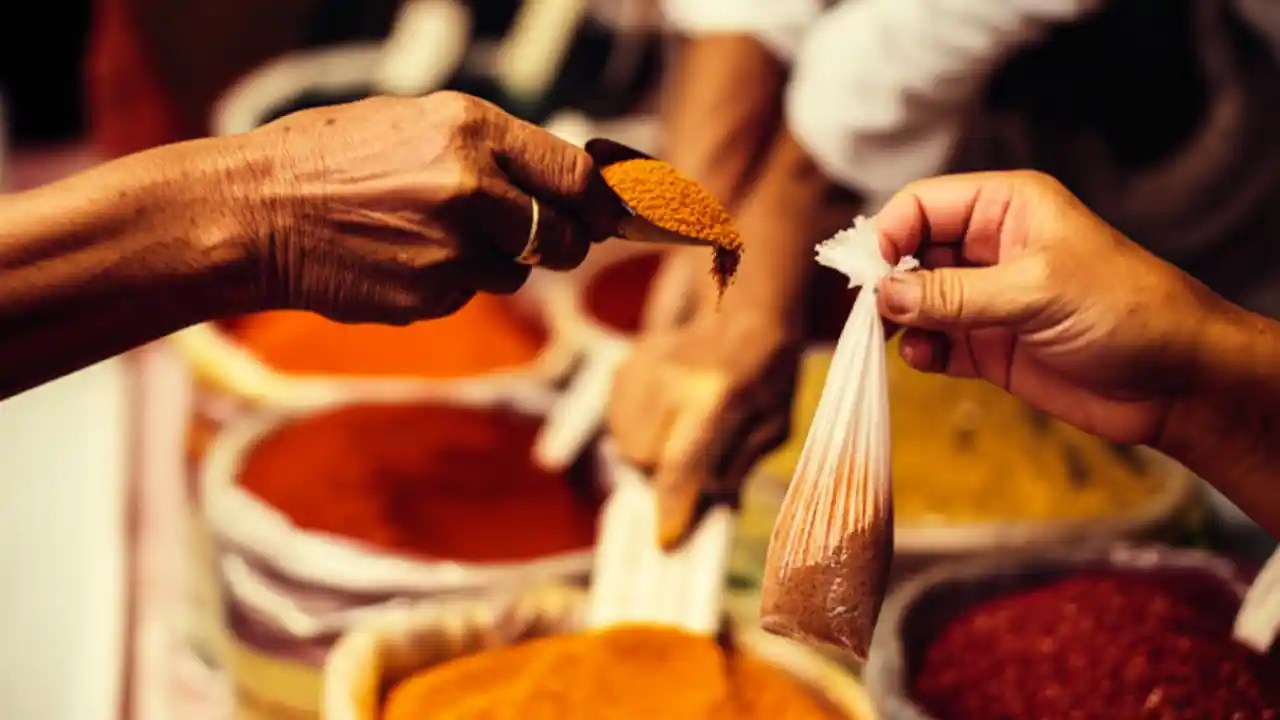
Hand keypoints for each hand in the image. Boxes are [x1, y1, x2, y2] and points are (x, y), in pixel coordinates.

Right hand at [238, 91, 615, 322]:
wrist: (255, 213)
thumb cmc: (332, 160)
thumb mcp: (417, 125)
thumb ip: (493, 153)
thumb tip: (561, 183)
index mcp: (472, 129)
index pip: (575, 175)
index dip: (600, 204)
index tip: (607, 216)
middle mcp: (471, 186)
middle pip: (560, 237)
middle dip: (556, 243)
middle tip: (536, 239)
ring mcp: (451, 248)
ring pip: (514, 273)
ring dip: (490, 262)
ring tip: (426, 235)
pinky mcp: (431, 296)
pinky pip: (466, 295)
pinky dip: (447, 283)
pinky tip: (398, 259)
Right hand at [608, 307, 800, 545]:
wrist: (745, 314)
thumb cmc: (768, 379)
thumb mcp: (773, 429)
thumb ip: (738, 470)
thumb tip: (704, 511)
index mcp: (722, 395)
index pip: (686, 461)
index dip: (674, 505)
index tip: (667, 540)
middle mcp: (675, 379)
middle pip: (643, 458)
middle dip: (661, 475)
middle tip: (688, 466)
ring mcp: (644, 368)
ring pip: (622, 444)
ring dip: (647, 454)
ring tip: (678, 435)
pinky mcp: (626, 364)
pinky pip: (614, 422)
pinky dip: (634, 430)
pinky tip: (664, 415)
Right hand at [873, 171, 1238, 444]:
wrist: (1178, 382)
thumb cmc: (1127, 311)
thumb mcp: (1036, 291)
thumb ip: (955, 294)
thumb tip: (885, 294)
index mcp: (1007, 208)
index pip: (923, 205)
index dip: (889, 233)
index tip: (870, 273)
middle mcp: (991, 248)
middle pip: (911, 252)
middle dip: (887, 280)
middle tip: (872, 311)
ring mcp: (987, 299)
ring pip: (917, 300)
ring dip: (899, 320)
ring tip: (894, 337)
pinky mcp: (989, 346)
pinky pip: (935, 343)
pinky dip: (921, 352)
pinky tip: (925, 359)